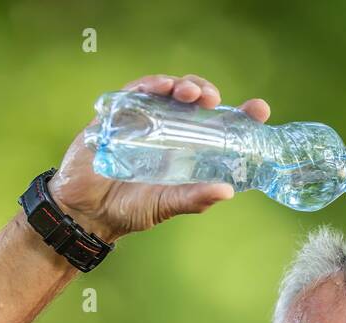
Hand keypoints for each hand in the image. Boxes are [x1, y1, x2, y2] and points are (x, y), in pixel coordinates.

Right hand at [48, 73, 270, 241]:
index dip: (240, 115)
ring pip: (168, 90)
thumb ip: (194, 198)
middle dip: (207, 92)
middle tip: (212, 99)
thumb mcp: (166, 205)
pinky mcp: (118, 115)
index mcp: (186, 150)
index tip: (259, 110)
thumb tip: (227, 191)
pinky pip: (136, 91)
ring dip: (183, 85)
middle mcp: (168, 130)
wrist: (85, 212)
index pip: (218, 125)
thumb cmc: (128, 210)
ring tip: (190, 93)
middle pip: (194, 101)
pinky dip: (150, 85)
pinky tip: (161, 88)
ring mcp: (143, 119)